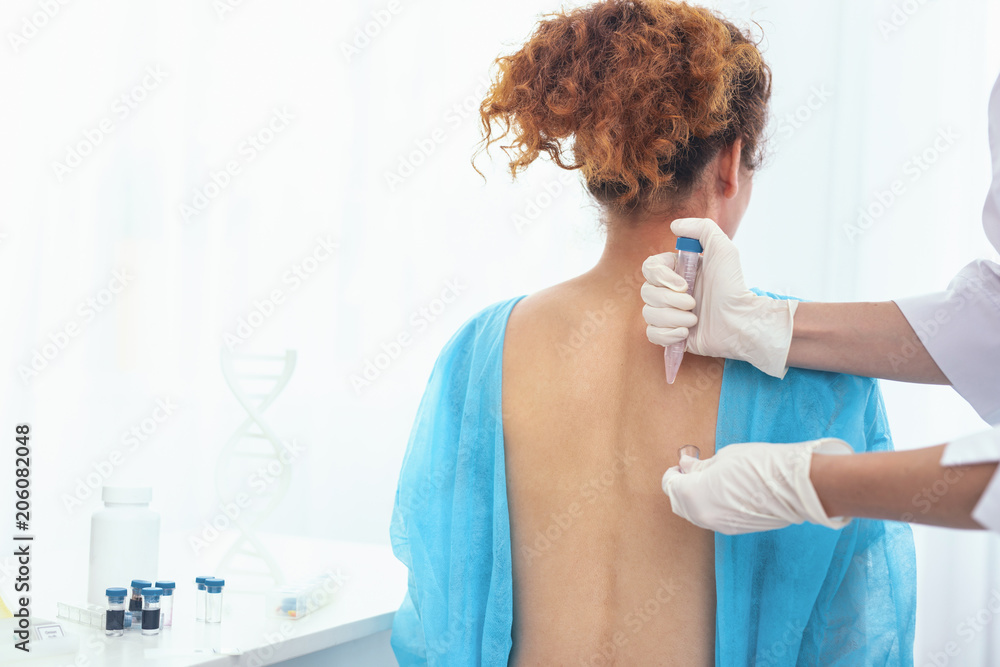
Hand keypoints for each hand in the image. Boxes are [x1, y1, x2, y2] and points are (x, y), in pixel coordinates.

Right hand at [641, 217, 797, 377]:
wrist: (740, 322)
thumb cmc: (732, 286)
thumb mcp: (723, 249)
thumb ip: (702, 228)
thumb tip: (675, 225)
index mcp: (677, 271)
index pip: (649, 268)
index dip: (661, 277)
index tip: (683, 284)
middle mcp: (670, 291)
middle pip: (646, 292)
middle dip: (670, 300)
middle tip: (694, 303)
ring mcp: (669, 313)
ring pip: (648, 314)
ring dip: (673, 318)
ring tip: (694, 320)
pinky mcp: (670, 335)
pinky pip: (651, 334)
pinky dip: (668, 335)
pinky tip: (686, 334)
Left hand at [661, 438, 853, 534]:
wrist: (793, 486)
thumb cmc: (758, 465)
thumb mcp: (722, 458)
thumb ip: (700, 467)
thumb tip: (686, 466)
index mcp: (693, 496)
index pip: (670, 485)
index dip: (674, 473)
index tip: (682, 464)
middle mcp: (702, 516)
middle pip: (679, 503)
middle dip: (681, 487)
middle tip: (692, 470)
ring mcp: (719, 526)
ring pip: (696, 514)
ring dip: (695, 498)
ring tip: (709, 479)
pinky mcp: (735, 529)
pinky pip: (713, 518)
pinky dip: (710, 506)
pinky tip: (723, 491)